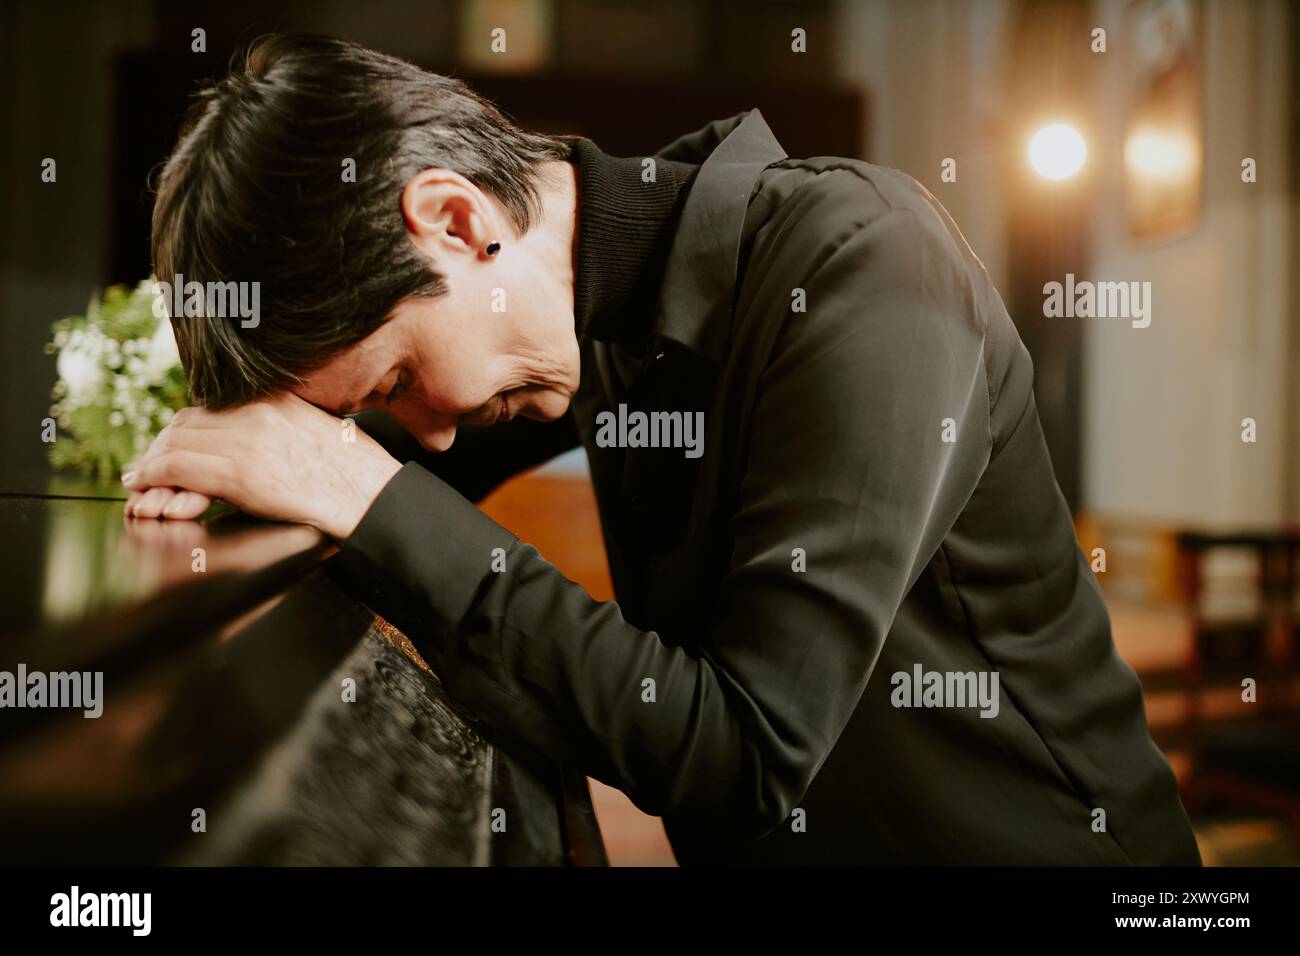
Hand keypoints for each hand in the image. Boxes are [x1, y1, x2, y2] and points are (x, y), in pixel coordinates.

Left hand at [122, 393, 402, 539]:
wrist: (371, 496)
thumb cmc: (354, 474)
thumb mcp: (317, 431)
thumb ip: (280, 426)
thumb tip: (253, 441)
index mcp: (276, 401)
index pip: (211, 407)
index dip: (184, 429)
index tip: (173, 444)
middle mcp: (257, 413)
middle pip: (187, 422)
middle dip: (163, 445)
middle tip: (150, 468)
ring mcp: (246, 441)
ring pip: (175, 443)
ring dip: (153, 464)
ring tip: (144, 481)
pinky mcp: (240, 473)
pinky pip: (178, 467)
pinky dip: (155, 476)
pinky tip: (148, 487)